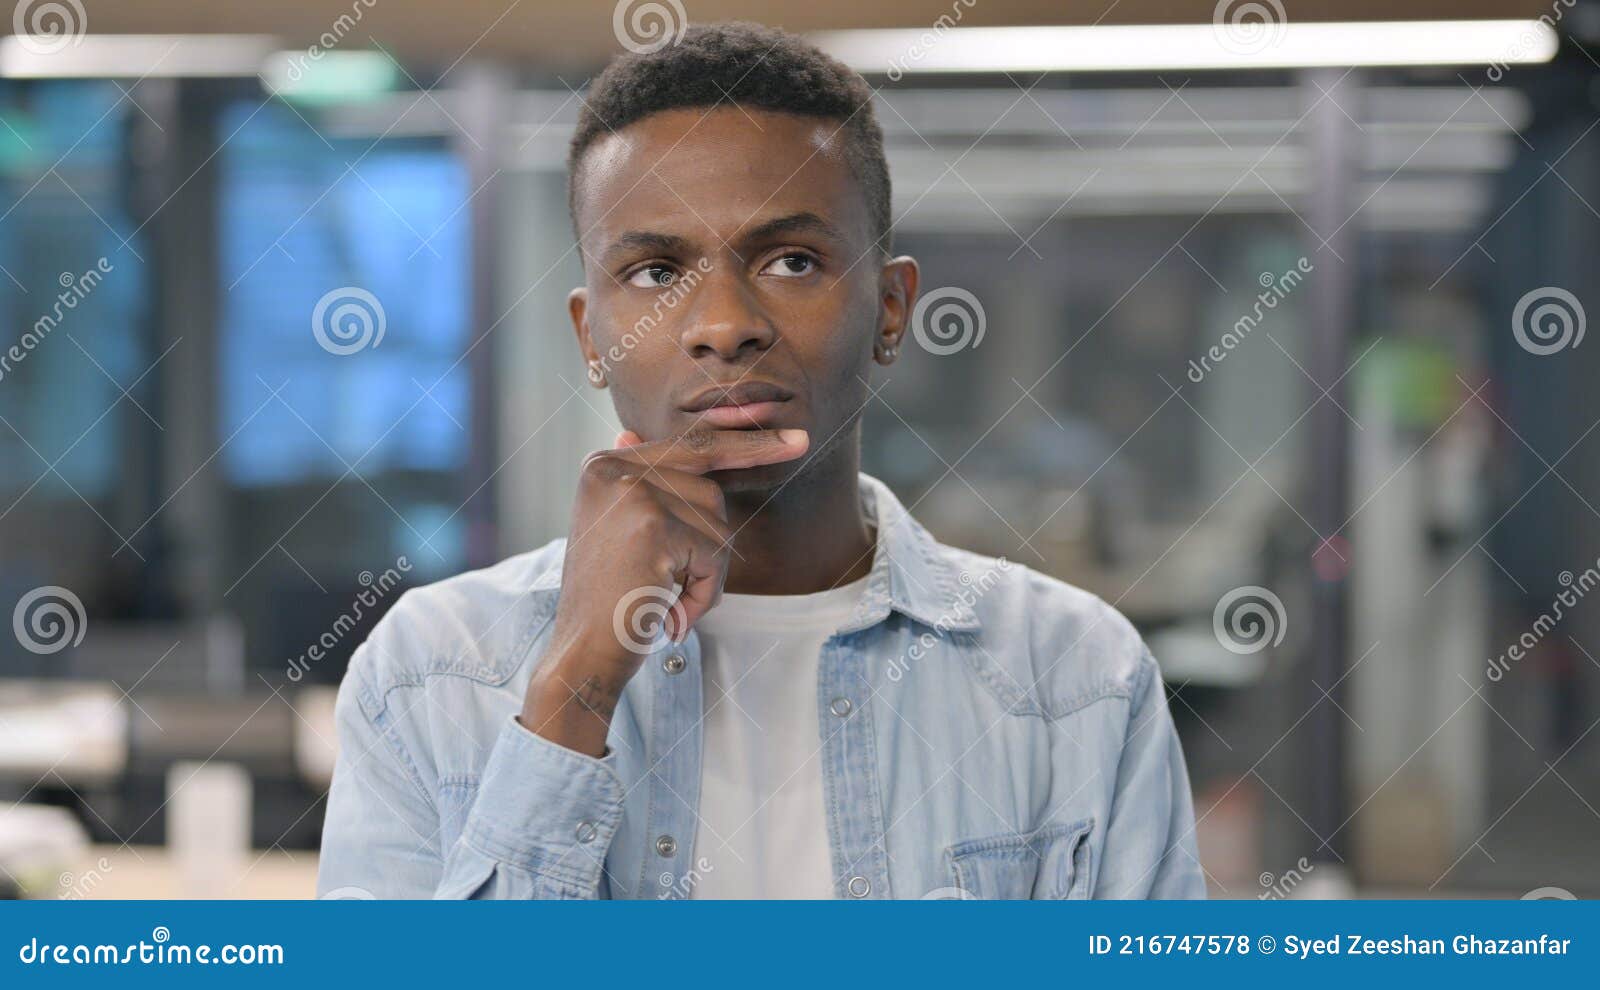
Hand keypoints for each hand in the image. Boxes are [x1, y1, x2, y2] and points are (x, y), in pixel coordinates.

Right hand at [519, 427, 808, 755]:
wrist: (582, 655)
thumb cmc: (612, 600)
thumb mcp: (621, 531)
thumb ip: (645, 485)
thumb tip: (632, 431)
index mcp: (604, 463)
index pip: (690, 443)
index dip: (746, 440)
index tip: (797, 436)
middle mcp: (612, 467)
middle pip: (709, 488)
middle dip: (712, 541)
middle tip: (713, 539)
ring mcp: (631, 492)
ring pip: (717, 521)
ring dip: (706, 571)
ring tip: (665, 597)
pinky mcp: (651, 525)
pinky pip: (714, 552)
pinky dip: (705, 589)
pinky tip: (672, 610)